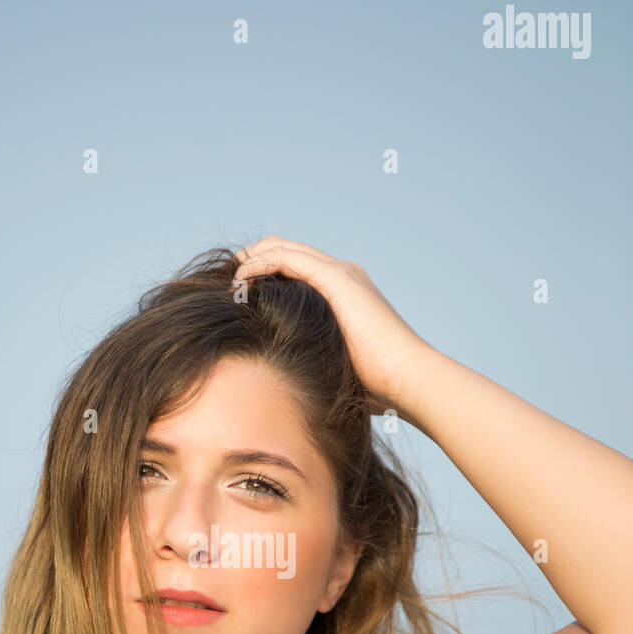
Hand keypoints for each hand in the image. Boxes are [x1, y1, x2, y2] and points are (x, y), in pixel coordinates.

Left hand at [233, 235, 432, 412]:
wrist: (405, 378)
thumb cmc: (374, 385)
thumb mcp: (332, 364)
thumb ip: (312, 357)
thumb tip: (284, 379)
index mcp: (343, 291)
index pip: (295, 268)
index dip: (263, 273)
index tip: (237, 295)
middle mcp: (342, 274)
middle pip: (285, 250)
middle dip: (252, 260)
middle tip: (227, 282)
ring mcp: (341, 273)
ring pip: (283, 248)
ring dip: (251, 261)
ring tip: (229, 282)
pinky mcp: (337, 278)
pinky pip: (287, 259)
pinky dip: (259, 265)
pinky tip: (241, 282)